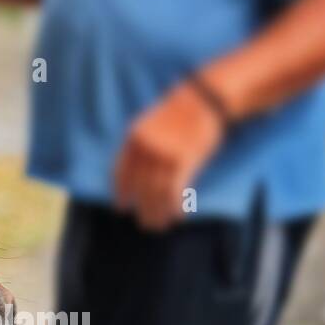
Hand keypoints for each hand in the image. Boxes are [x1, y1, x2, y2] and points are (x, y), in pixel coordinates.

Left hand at [114, 80, 225, 230]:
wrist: (203, 99)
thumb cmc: (179, 113)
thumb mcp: (150, 125)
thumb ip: (141, 147)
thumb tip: (136, 175)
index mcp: (133, 138)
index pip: (121, 172)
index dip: (121, 192)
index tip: (121, 208)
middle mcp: (146, 148)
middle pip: (140, 186)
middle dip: (142, 208)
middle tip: (144, 225)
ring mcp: (164, 154)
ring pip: (157, 192)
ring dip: (158, 212)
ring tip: (158, 225)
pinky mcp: (184, 160)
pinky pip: (175, 190)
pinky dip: (174, 206)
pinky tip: (176, 216)